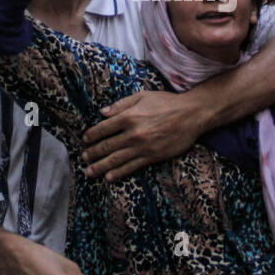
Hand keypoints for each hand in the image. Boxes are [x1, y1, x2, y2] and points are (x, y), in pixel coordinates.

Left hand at [81, 90, 202, 180]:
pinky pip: (132, 167)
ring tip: (89, 172)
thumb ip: (121, 104)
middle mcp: (133, 133)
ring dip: (100, 166)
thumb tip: (102, 112)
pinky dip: (118, 173)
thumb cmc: (167, 103)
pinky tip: (108, 177)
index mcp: (129, 116)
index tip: (84, 140)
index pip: (103, 128)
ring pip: (116, 159)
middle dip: (92, 153)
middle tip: (83, 158)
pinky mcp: (152, 156)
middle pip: (106, 146)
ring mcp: (143, 147)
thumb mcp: (142, 96)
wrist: (191, 114)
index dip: (91, 135)